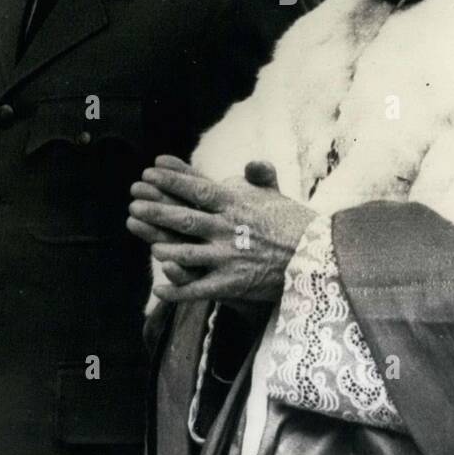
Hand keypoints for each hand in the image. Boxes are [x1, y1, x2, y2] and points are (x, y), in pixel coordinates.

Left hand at [128, 155, 314, 303]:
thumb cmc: (297, 225)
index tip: (149, 172)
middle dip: (155, 210)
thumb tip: (250, 164)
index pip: (196, 188)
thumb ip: (260, 176)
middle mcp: (228, 229)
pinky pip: (197, 289)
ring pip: (185, 253)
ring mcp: (228, 257)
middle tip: (133, 202)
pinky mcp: (232, 284)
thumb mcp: (278, 196)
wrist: (320, 259)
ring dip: (162, 248)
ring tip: (148, 244)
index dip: (170, 180)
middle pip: (183, 218)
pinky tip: (159, 290)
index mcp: (236, 204)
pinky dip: (177, 291)